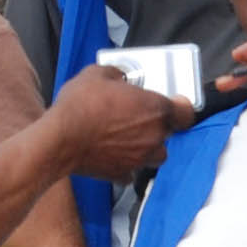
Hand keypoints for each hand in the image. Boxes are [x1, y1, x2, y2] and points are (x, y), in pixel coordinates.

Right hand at [50, 65, 195, 177]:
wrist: (60, 140)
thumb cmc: (80, 107)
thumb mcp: (96, 74)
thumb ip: (116, 73)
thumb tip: (118, 75)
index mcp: (155, 109)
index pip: (186, 112)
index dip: (181, 108)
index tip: (175, 104)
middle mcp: (153, 136)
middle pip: (168, 134)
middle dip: (157, 126)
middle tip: (137, 116)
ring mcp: (140, 158)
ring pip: (155, 155)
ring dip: (147, 147)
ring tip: (128, 137)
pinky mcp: (122, 173)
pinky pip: (131, 171)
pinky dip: (125, 164)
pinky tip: (112, 154)